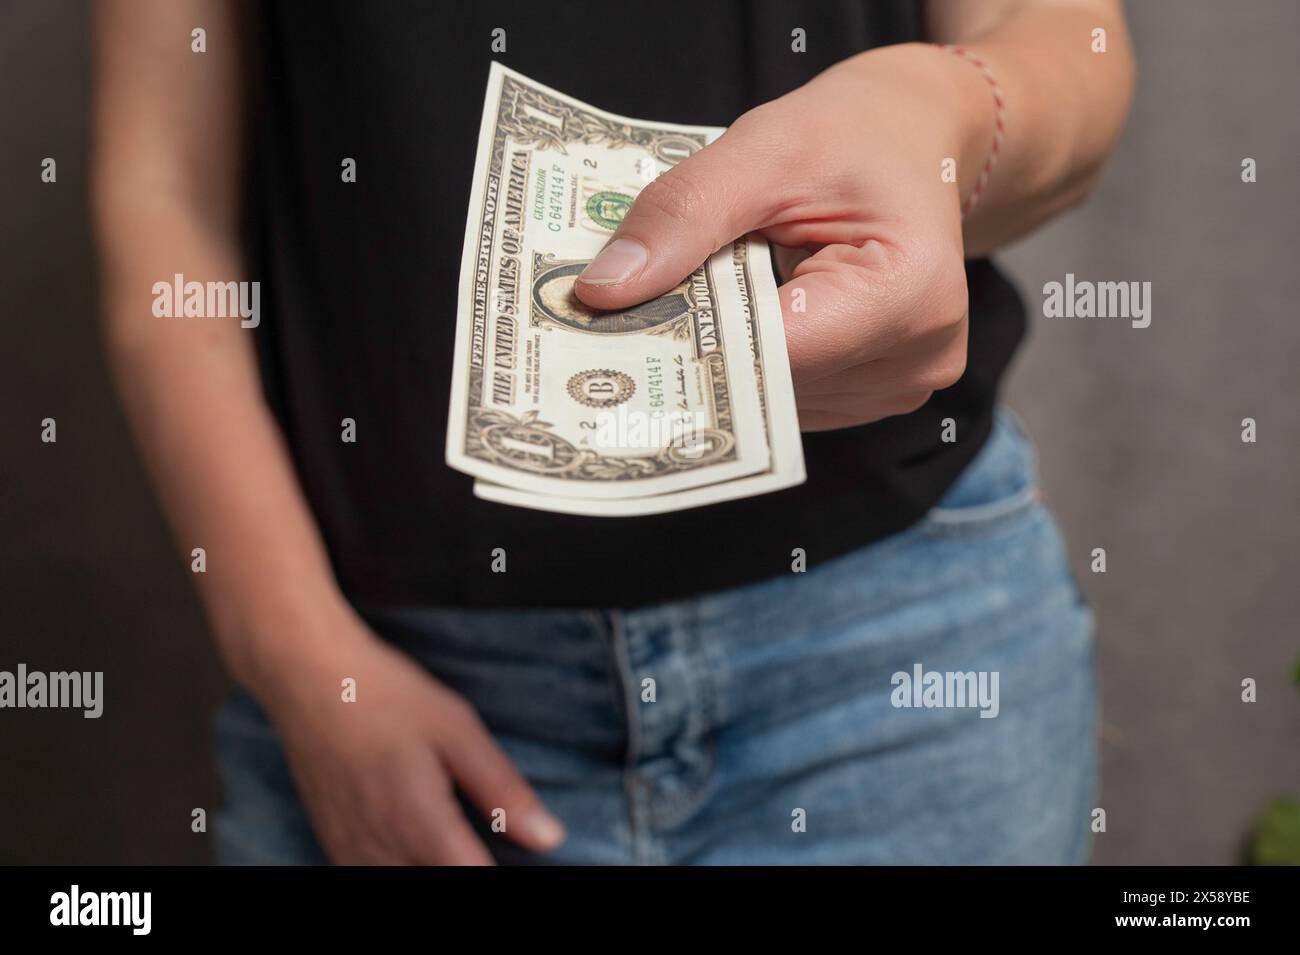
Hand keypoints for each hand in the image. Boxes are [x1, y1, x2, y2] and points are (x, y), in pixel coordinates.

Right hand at [256, 609, 564, 863]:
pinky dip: (404, 862)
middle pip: (440, 882)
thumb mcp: (458, 731)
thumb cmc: (387, 697)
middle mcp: (380, 852)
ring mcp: (351, 853)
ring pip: (404, 882)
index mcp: (419, 825)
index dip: (499, 869)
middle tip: (479, 831)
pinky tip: (416, 835)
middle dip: (469, 863)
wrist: (308, 680)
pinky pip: (376, 873)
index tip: (511, 850)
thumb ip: (503, 791)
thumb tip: (549, 839)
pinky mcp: (333, 847)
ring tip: (454, 832)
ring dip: (435, 862)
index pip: (473, 879)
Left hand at [574, 43, 991, 430]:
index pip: (774, 352)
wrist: (915, 138)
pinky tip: (743, 313)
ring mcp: (902, 385)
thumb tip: (601, 292)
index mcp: (908, 293)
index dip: (689, 343)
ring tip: (709, 292)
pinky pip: (790, 396)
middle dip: (699, 347)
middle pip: (769, 384)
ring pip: (772, 401)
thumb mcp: (761, 151)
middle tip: (631, 308)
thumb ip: (682, 216)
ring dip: (727, 354)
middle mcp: (916, 358)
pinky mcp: (880, 394)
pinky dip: (754, 359)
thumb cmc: (852, 135)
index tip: (612, 330)